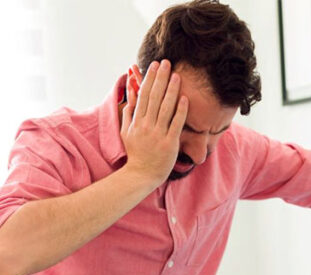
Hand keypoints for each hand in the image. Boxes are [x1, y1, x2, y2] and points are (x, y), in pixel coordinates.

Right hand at [120, 59, 188, 183]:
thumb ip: (128, 113)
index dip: (149, 79)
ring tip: (176, 75)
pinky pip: (175, 124)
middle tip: (167, 63)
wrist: (141, 174)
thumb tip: (130, 95)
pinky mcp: (169, 143)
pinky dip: (180, 110)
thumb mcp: (126, 132)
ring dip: (171, 90)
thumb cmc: (136, 153)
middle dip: (160, 78)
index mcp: (136, 121)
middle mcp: (146, 125)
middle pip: (154, 97)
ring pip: (165, 108)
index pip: (143, 95)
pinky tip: (184, 98)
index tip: (155, 66)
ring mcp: (158, 134)